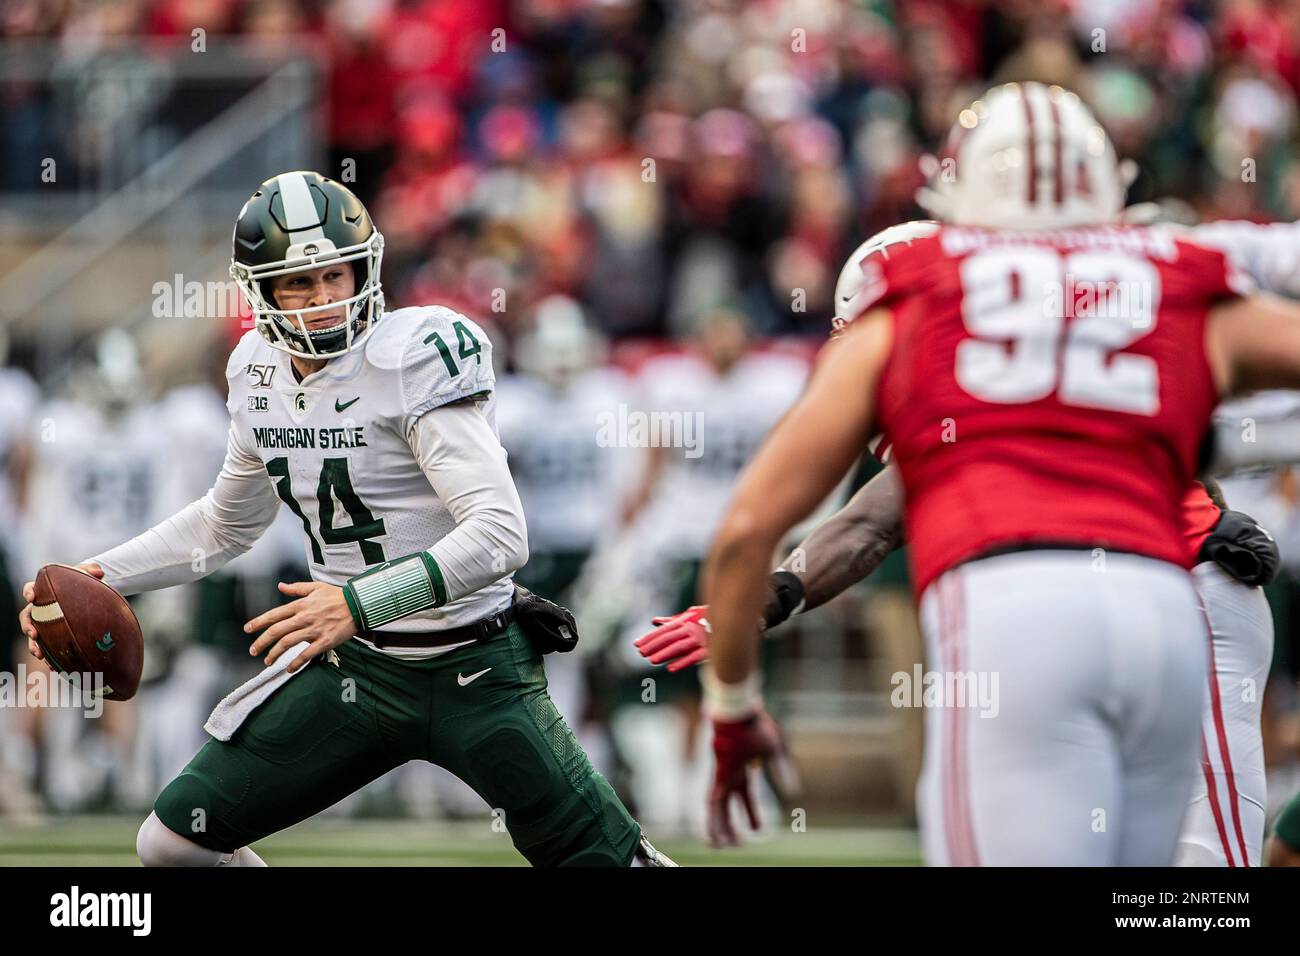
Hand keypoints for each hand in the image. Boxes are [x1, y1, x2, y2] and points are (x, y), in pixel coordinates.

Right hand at [19, 562, 103, 661]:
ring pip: (33, 637)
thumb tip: (99, 573)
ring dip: (34, 646)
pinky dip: (50, 657)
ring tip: (40, 655)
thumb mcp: (87, 573)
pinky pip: (48, 648)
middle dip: (27, 626)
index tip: (31, 597)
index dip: (29, 592)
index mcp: (43, 590)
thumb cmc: (83, 582)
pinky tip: (55, 667)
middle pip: (26, 617)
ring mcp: (44, 623)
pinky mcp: (52, 636)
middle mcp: (39, 608)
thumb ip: (90, 570)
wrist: (88, 596)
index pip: (30, 589)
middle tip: (33, 634)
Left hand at [245, 581, 355, 672]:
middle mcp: (304, 617)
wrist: (358, 605)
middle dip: (262, 642)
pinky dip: (296, 663)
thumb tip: (280, 586)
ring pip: (288, 643)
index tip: (248, 629)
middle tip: (253, 651)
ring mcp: (314, 630)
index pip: (275, 614)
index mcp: (301, 605)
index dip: (259, 622)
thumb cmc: (337, 596)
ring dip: (275, 654)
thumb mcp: (316, 587)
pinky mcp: (325, 641)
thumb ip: (296, 588)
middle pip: (277, 631)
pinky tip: (289, 669)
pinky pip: (306, 654)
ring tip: (267, 661)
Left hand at [634, 605, 710, 671]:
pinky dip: (682, 662)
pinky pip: (694, 657)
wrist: (734, 622)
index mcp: (686, 621)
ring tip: (651, 660)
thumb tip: (654, 621)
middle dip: (653, 645)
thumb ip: (672, 620)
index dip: (650, 637)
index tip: (636, 644)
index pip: (664, 630)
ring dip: (664, 654)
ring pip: (679, 647)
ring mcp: (700, 639)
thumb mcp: (691, 616)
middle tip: (640, 652)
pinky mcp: (709, 650)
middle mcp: (691, 629)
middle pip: (669, 638)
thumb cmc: (711, 619)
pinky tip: (670, 668)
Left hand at [708, 709, 800, 847]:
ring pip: (718, 809)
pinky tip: (713, 836)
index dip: (751, 813)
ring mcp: (722, 777)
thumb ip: (783, 769)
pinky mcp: (718, 778)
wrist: (739, 712)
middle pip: (729, 806)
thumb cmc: (756, 726)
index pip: (745, 798)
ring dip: (720, 828)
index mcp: (743, 769)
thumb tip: (793, 790)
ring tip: (721, 847)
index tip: (758, 830)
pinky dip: (713, 821)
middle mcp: (730, 776)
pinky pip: (713, 805)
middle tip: (736, 843)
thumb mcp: (775, 750)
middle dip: (732, 824)